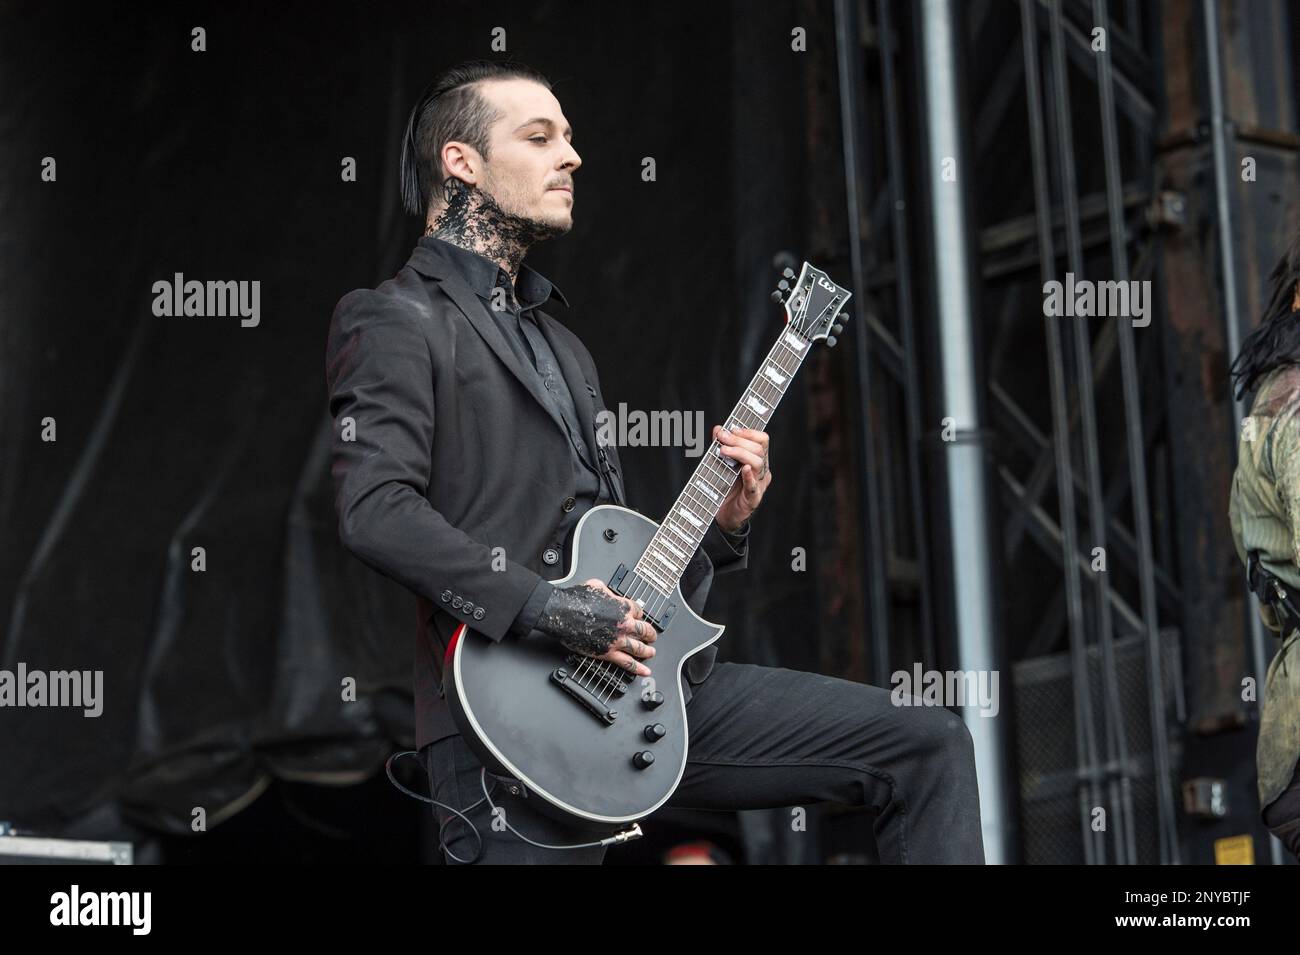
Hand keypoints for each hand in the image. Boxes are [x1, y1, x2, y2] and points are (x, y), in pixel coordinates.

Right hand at [535, 578, 656, 675]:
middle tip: (652, 636)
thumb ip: (608, 591)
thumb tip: (609, 594)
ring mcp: (617, 640)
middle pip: (645, 630)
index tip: (639, 617)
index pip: (639, 611)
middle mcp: (624, 624)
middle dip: (650, 634)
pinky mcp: (608, 653)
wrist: (560, 613)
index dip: (640, 615)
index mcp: (622, 606)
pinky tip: (644, 670)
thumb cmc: (574, 599)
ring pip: (640, 648)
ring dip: (647, 651)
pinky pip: (627, 662)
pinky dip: (637, 668)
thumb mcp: (596, 585)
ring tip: (650, 652)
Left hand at [713, 425, 770, 532]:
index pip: (762, 440)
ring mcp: (759, 485)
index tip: (731, 428)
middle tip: (722, 438)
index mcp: (758, 460)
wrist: (724, 516)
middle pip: (759, 449)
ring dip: (740, 453)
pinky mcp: (753, 499)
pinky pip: (753, 486)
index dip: (748, 432)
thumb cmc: (725, 488)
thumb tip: (718, 429)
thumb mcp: (722, 464)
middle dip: (739, 440)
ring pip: (758, 463)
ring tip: (723, 451)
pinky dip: (749, 476)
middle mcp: (762, 471)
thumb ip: (722, 446)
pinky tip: (743, 469)